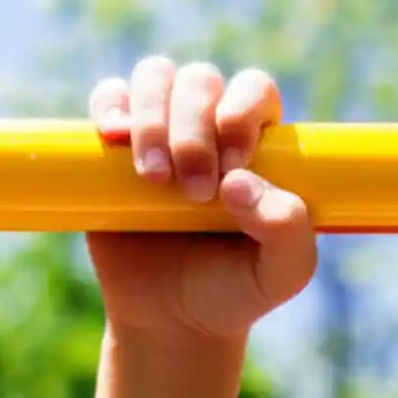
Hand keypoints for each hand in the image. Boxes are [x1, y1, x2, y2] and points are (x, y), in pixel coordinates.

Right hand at [85, 56, 316, 340]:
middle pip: (201, 80)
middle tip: (196, 192)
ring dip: (153, 119)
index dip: (241, 113)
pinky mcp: (112, 148)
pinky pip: (109, 97)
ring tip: (155, 179)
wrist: (173, 320)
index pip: (254, 90)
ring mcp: (161, 130)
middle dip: (194, 130)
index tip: (233, 169)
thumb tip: (240, 183)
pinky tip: (115, 138)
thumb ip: (288, 230)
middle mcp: (211, 125)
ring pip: (155, 77)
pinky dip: (111, 106)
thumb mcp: (282, 273)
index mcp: (259, 140)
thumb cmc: (237, 288)